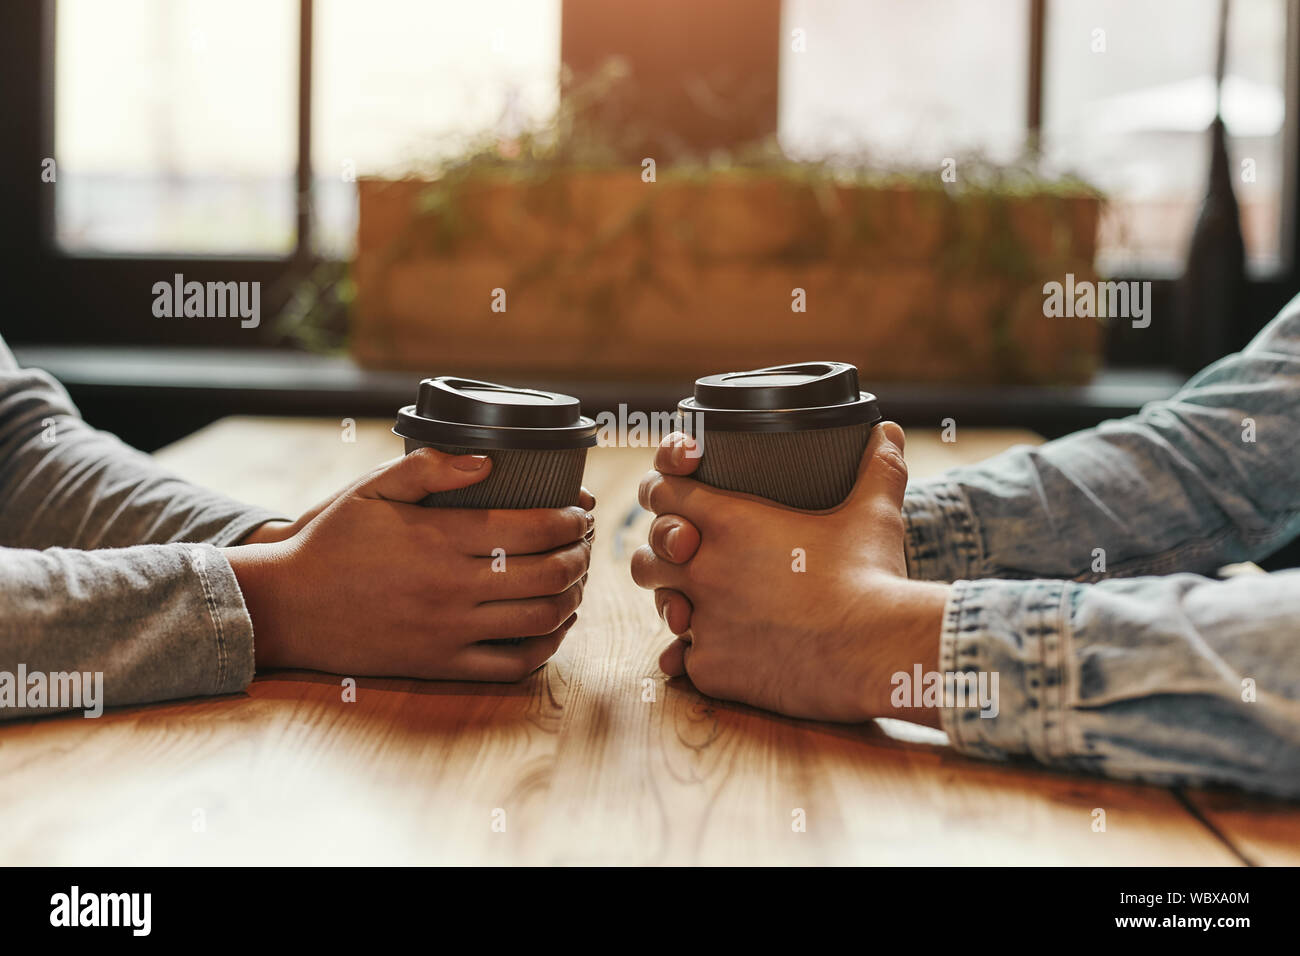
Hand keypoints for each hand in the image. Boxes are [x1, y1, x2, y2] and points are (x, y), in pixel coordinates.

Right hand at [225, 448, 595, 681]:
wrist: (287, 607)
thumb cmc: (330, 541)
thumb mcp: (371, 488)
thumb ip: (429, 466)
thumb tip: (488, 459)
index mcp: (441, 539)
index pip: (534, 529)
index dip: (570, 521)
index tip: (579, 512)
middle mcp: (452, 588)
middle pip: (549, 574)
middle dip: (580, 556)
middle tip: (584, 543)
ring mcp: (449, 632)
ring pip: (540, 620)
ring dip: (572, 598)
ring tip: (576, 580)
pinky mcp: (440, 665)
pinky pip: (512, 665)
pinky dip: (545, 646)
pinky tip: (553, 625)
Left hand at [630, 424, 948, 723]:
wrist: (877, 651)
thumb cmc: (871, 577)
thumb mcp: (874, 514)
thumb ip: (876, 468)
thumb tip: (888, 432)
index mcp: (730, 521)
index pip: (662, 490)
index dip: (663, 487)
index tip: (678, 490)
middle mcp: (705, 569)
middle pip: (648, 553)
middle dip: (661, 553)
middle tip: (687, 557)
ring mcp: (705, 621)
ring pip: (660, 606)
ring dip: (673, 601)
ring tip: (697, 604)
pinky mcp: (714, 669)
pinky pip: (683, 661)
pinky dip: (696, 657)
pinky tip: (714, 655)